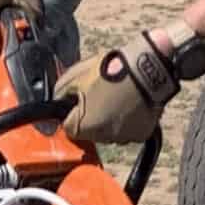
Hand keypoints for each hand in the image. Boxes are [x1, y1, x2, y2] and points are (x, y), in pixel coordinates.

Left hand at [57, 33, 182, 148]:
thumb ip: (61, 92)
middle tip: (99, 96)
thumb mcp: (75, 75)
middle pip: (90, 133)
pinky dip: (129, 121)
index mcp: (82, 126)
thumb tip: (58, 102)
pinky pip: (129, 131)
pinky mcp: (141, 134)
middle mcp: (102, 138)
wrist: (147, 67)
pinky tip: (131, 104)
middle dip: (91, 118)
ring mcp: (123, 138)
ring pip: (110, 134)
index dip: (71, 113)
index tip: (78, 103)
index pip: (68, 129)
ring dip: (110, 121)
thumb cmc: (112, 69)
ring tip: (117, 98)